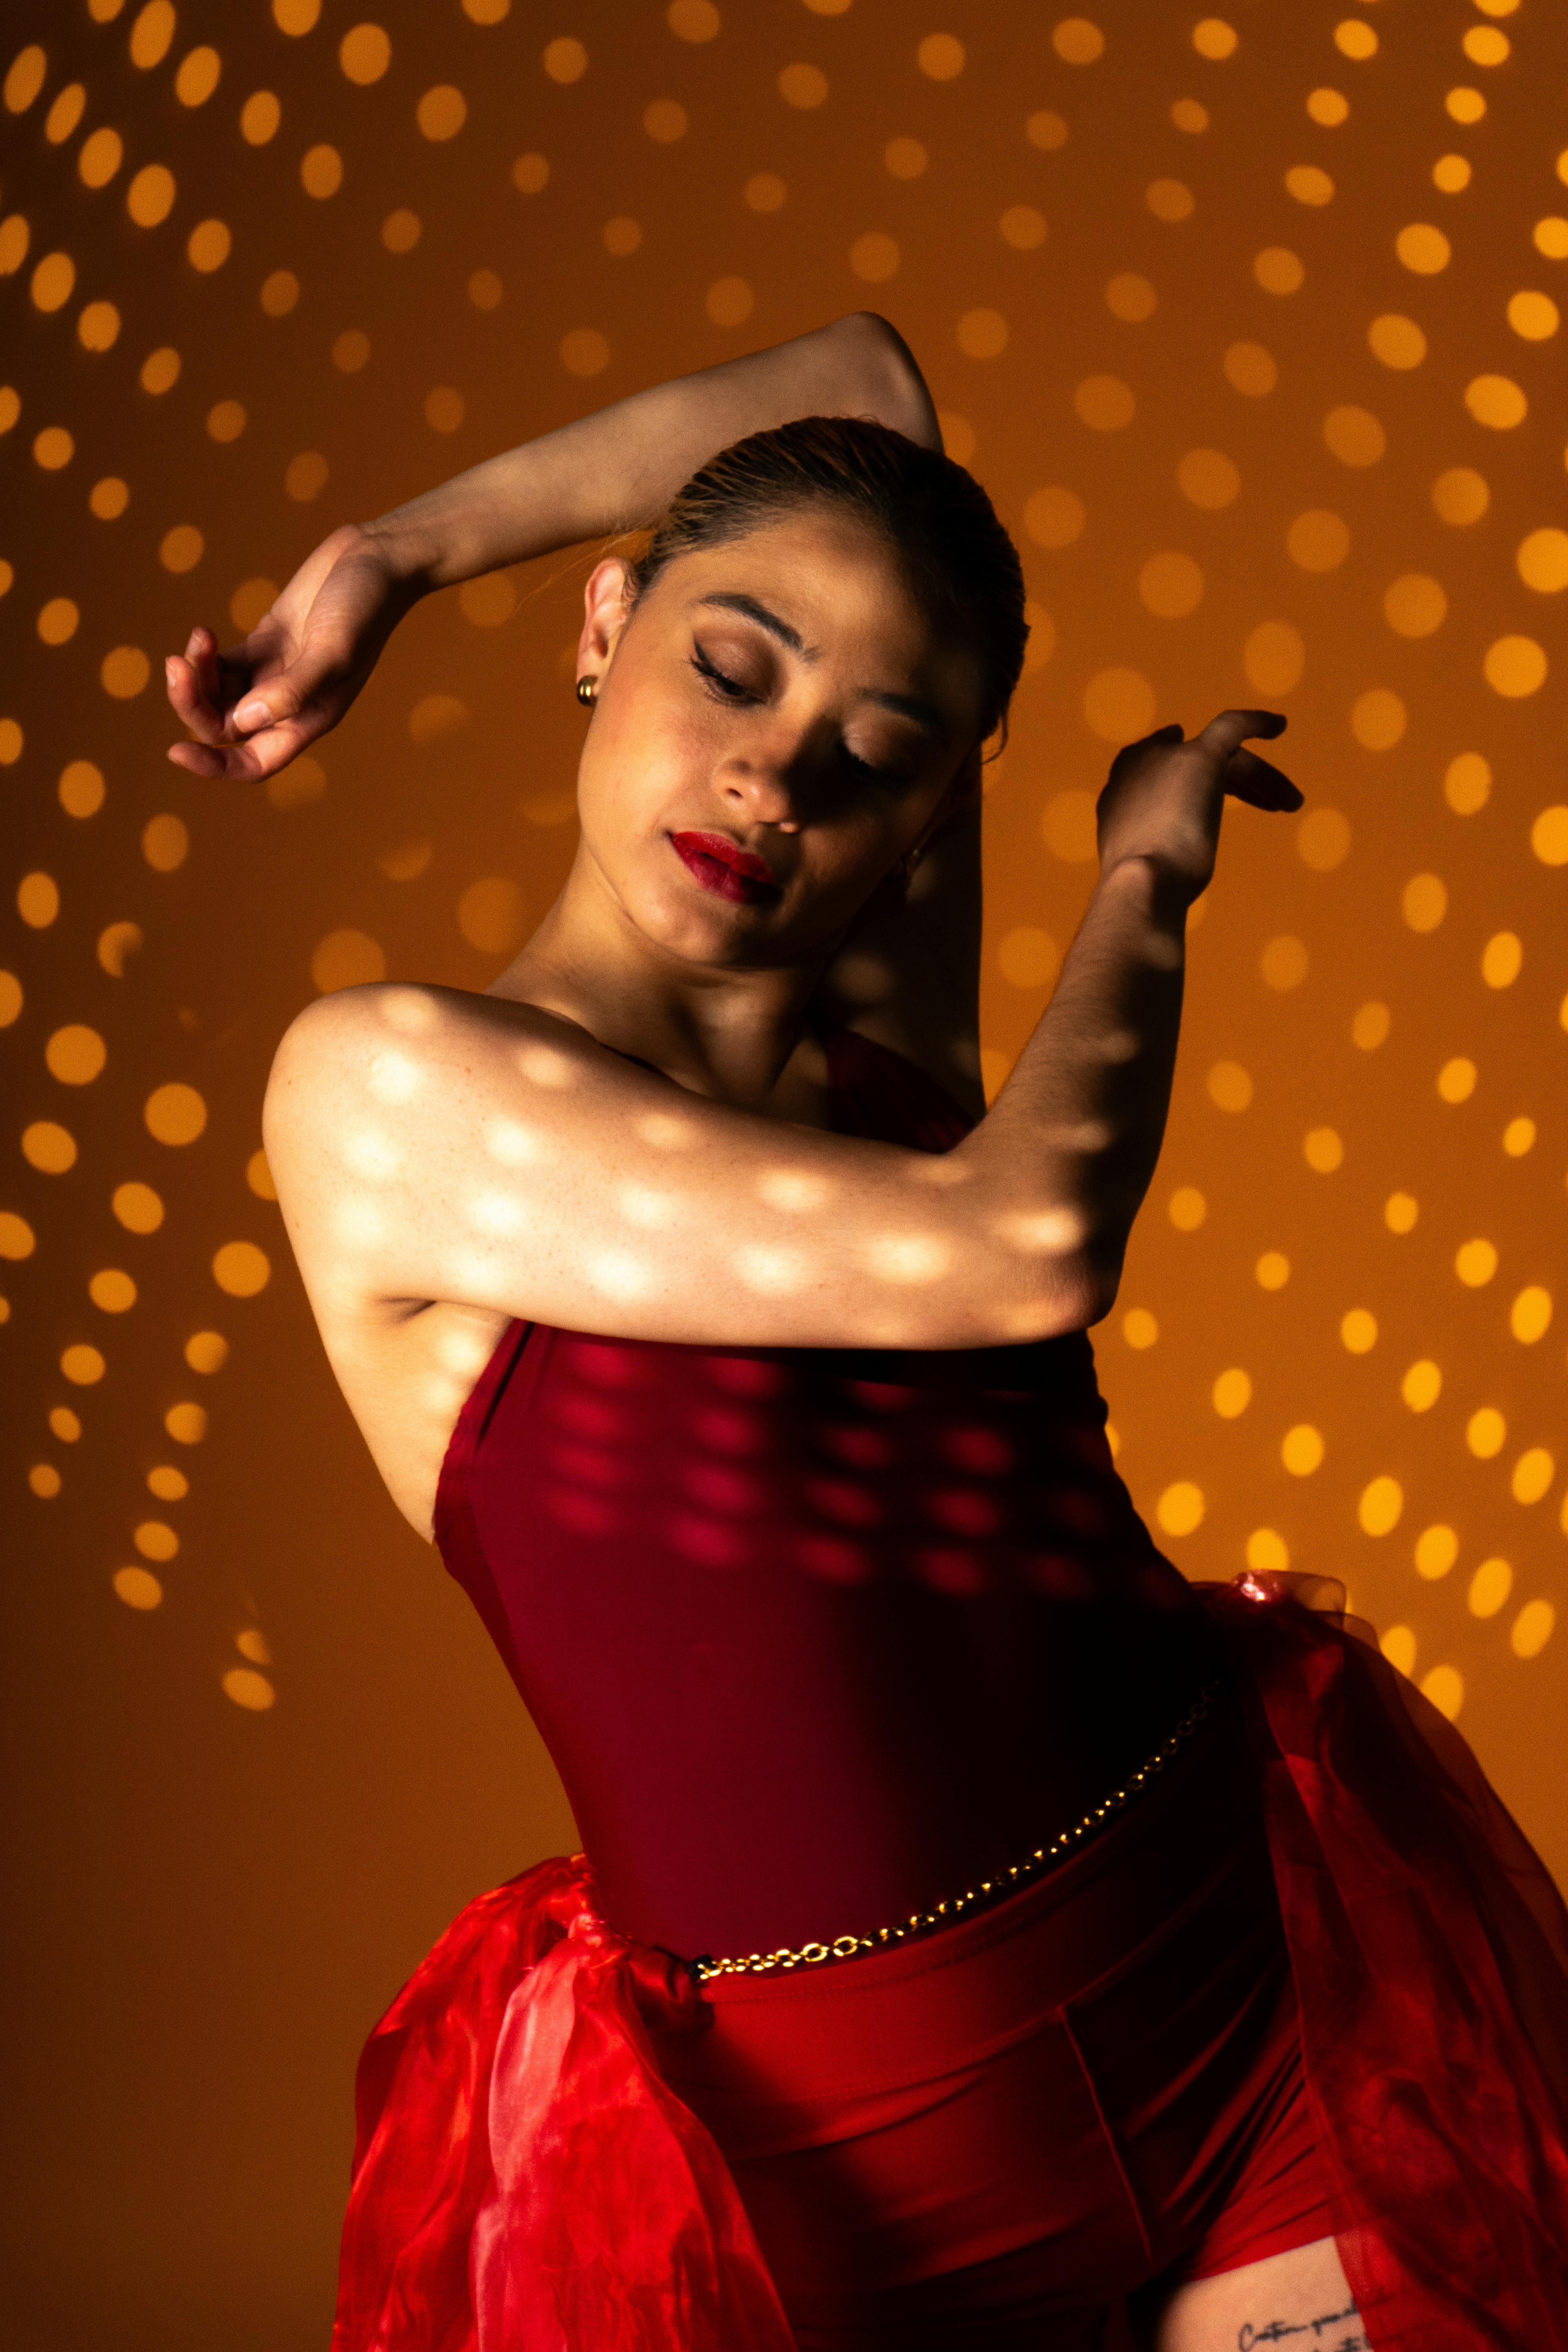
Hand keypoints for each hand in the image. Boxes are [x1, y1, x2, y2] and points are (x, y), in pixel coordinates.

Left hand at [164, 523, 419, 780]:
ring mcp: (274, 673)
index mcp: (309, 719)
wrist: (377, 560)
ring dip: (196, 676)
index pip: (254, 761)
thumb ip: (293, 689)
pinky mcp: (265, 643)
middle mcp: (289, 704)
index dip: (214, 765)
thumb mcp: (334, 650)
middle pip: (224, 726)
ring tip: (198, 640)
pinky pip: (222, 665)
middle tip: (175, 664)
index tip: (175, 750)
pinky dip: (205, 654)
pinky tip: (203, 634)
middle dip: (194, 703)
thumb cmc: (365, 608)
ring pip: (218, 695)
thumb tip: (245, 719)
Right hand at [1095, 709, 1300, 901]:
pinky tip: (1279, 725)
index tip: (1215, 787)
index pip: (1153, 770)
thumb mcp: (1145, 868)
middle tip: (1269, 805)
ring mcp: (1167, 759)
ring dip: (1258, 778)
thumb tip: (1173, 869)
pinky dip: (1256, 722)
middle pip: (1192, 764)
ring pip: (1222, 756)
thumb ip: (1155, 852)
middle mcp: (1136, 768)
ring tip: (1290, 803)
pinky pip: (1231, 726)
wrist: (1141, 885)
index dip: (1183, 776)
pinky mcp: (1200, 755)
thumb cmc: (1145, 892)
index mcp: (1118, 794)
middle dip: (1234, 783)